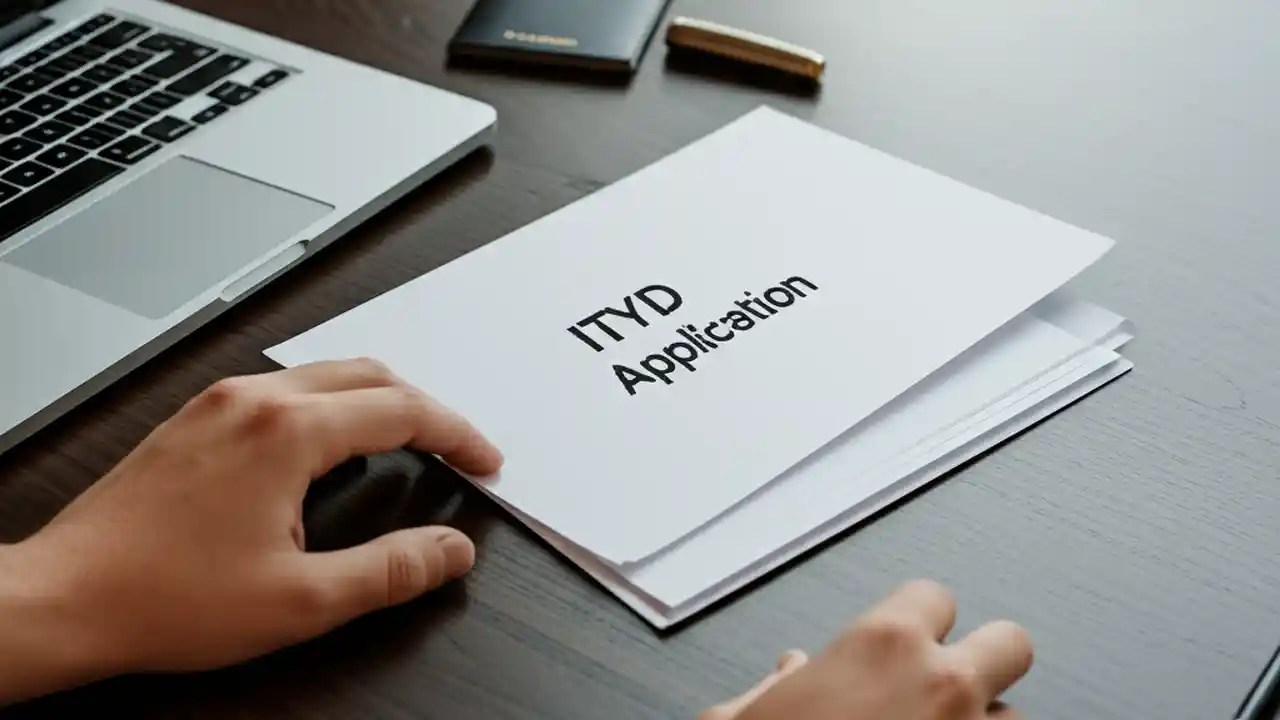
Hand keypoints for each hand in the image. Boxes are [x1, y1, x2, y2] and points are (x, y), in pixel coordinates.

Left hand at [0, 359, 502, 703]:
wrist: (65, 598)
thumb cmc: (164, 598)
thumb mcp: (302, 600)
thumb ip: (391, 571)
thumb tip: (449, 551)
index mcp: (288, 433)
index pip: (403, 412)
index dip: (458, 435)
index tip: (484, 462)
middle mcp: (254, 402)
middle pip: (370, 376)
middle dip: (426, 408)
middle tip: (457, 449)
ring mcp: (219, 405)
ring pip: (325, 374)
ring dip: (378, 401)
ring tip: (407, 442)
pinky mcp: (195, 419)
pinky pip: (283, 388)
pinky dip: (330, 405)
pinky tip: (330, 445)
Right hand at [704, 581, 1032, 719]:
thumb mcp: (741, 717)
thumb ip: (774, 686)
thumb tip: (791, 673)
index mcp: (883, 645)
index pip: (935, 595)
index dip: (919, 618)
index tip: (904, 639)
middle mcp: (943, 685)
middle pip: (1011, 642)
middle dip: (985, 661)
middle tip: (948, 682)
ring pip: (1015, 716)